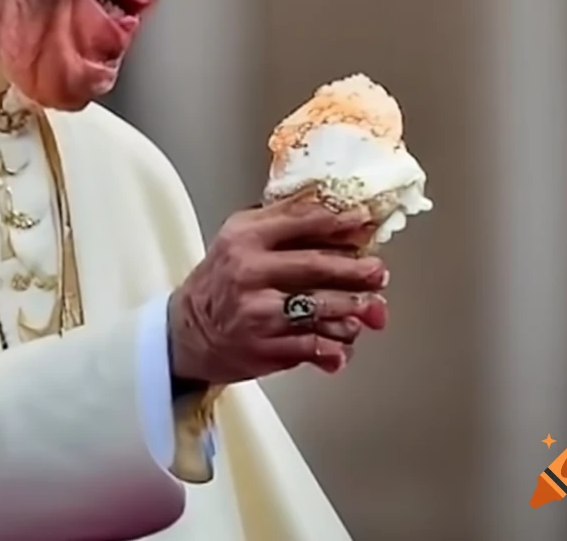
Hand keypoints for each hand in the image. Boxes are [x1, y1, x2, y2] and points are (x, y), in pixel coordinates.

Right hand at [168, 197, 388, 385]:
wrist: (188, 331)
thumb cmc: (222, 280)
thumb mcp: (239, 239)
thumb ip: (282, 225)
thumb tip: (338, 220)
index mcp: (244, 236)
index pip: (299, 220)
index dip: (338, 220)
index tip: (364, 221)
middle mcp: (249, 271)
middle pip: (316, 264)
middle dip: (356, 268)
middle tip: (378, 271)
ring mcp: (257, 311)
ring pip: (320, 307)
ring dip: (353, 308)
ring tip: (368, 308)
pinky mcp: (263, 347)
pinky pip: (312, 345)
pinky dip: (335, 347)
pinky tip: (343, 346)